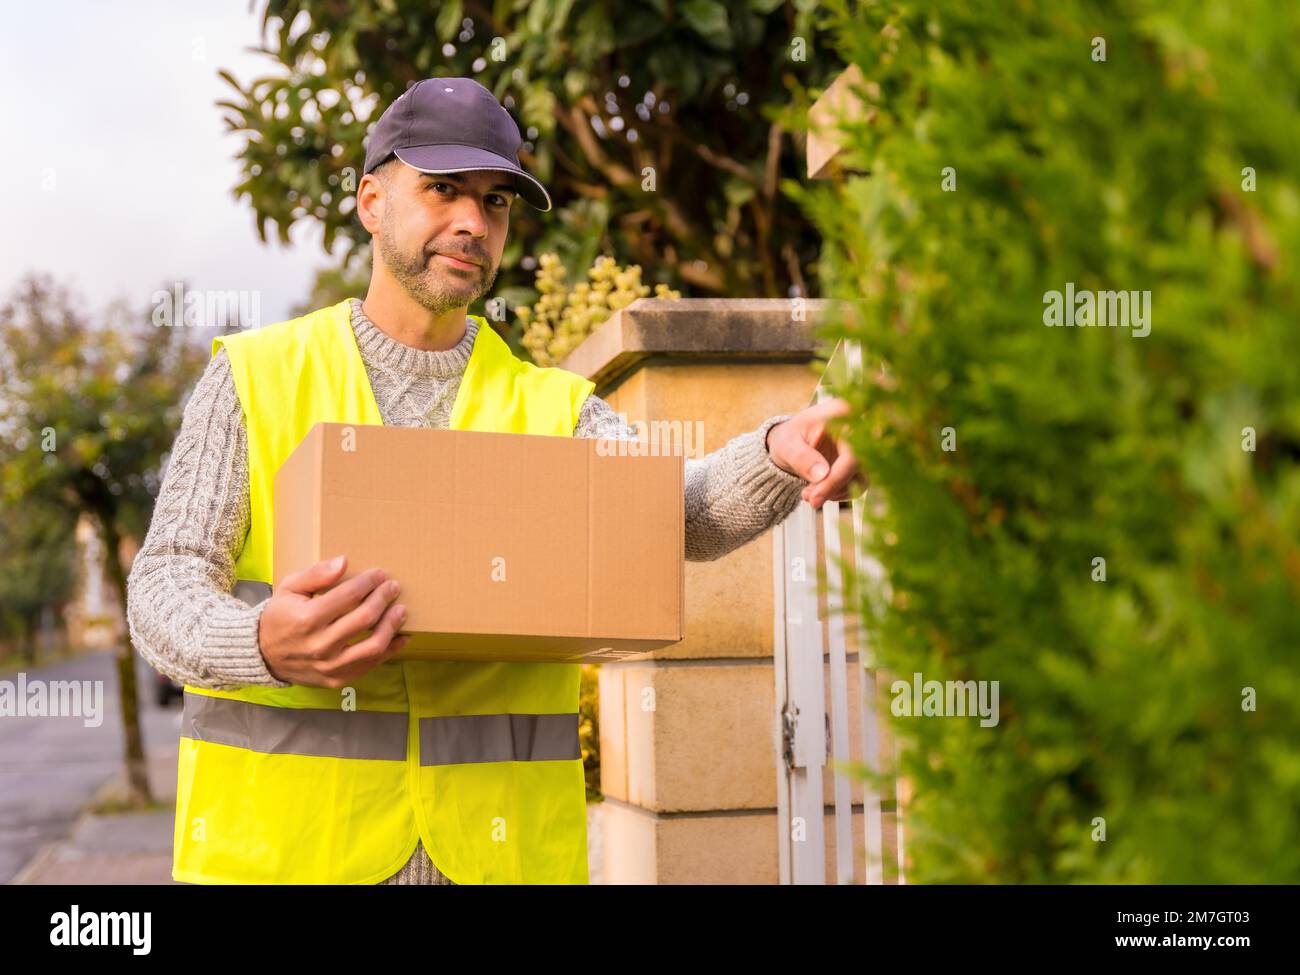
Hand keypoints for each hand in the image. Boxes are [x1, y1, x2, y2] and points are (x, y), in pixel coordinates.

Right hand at [258, 555, 409, 687]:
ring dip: (392, 625)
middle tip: (393, 587)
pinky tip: (401, 636)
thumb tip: (344, 562)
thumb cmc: (280, 616)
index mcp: (307, 619)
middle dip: (384, 598)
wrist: (264, 655)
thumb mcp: (289, 588)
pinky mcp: (338, 679)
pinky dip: (390, 650)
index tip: (380, 574)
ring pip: (374, 645)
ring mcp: (330, 665)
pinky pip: (371, 664)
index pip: (349, 596)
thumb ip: (316, 574)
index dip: (369, 582)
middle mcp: (320, 644)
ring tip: (401, 610)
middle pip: (365, 618)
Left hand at [766, 397, 863, 508]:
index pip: (851, 452)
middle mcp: (859, 428)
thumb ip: (801, 457)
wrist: (791, 443)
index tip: (815, 497)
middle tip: (808, 497)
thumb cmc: (788, 438)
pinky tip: (819, 489)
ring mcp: (863, 447)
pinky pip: (858, 485)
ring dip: (835, 492)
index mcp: (843, 414)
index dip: (835, 478)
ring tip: (809, 492)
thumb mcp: (786, 444)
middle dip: (833, 488)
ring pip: (861, 479)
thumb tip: (821, 474)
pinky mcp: (861, 463)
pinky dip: (838, 493)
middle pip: (860, 467)